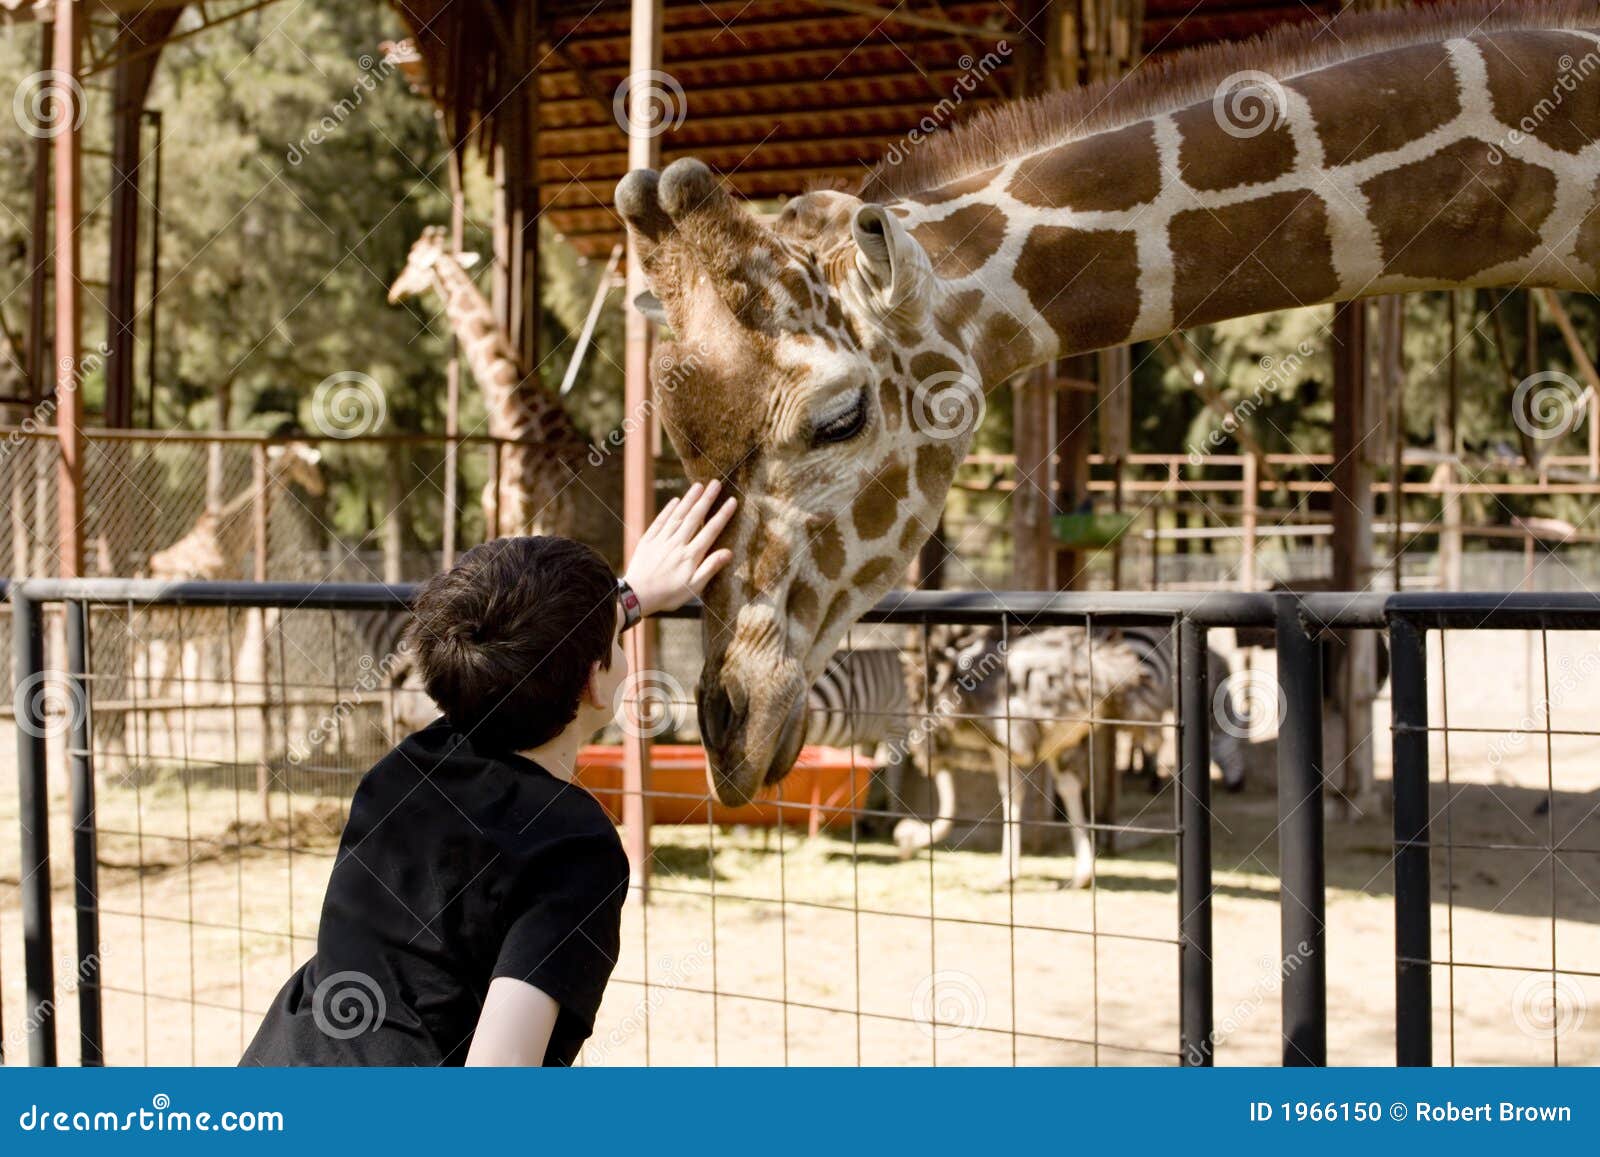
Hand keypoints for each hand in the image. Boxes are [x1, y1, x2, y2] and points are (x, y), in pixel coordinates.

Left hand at [623, 480, 737, 617]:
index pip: (710, 531)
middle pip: (694, 517)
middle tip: (716, 483)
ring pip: (678, 516)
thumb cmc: (668, 595)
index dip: (722, 515)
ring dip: (689, 499)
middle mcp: (677, 544)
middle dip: (707, 499)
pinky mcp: (648, 541)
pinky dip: (668, 510)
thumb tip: (728, 552)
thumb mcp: (693, 587)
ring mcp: (661, 540)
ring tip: (699, 485)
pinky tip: (676, 500)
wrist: (636, 596)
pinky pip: (660, 521)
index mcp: (690, 556)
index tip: (732, 501)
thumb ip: (710, 568)